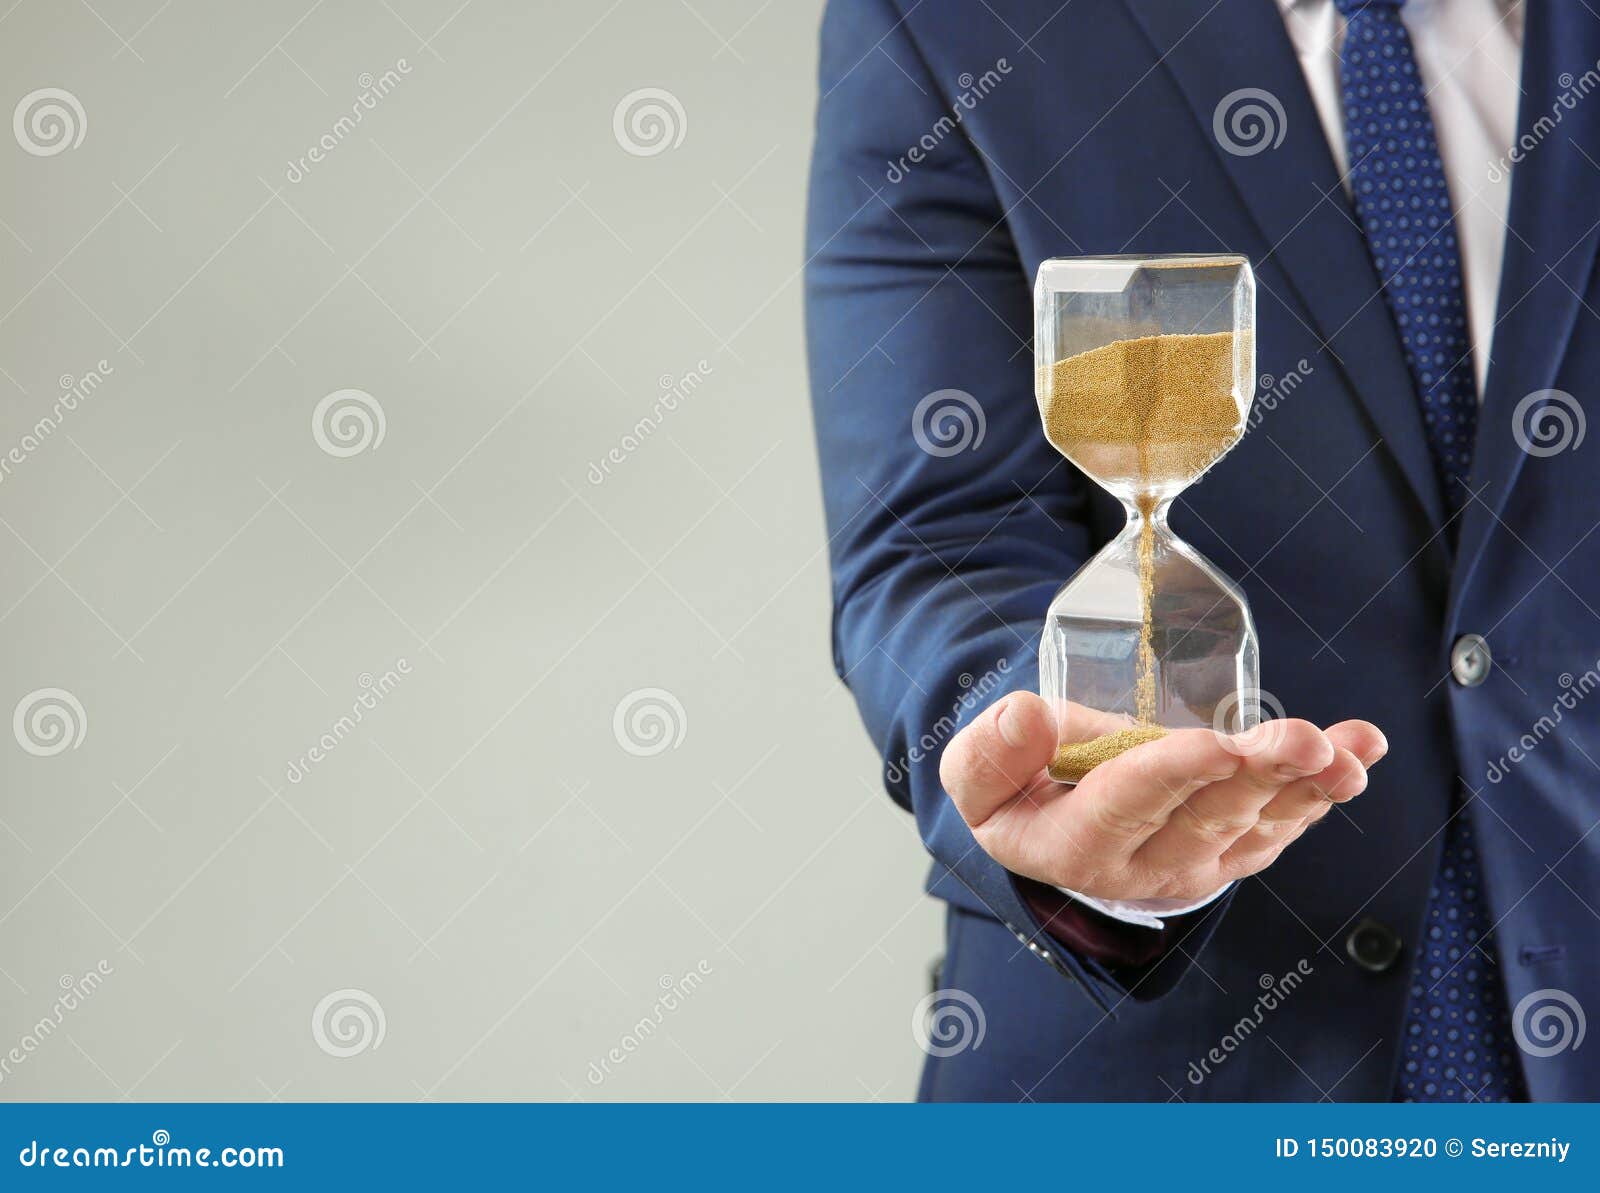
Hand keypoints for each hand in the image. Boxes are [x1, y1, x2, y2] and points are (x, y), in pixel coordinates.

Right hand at [938, 692, 1386, 901]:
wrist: (1050, 817)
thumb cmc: (1015, 783)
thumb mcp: (975, 771)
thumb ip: (991, 751)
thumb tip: (1027, 716)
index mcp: (1071, 844)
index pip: (1124, 807)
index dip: (1172, 774)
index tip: (1217, 744)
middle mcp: (1142, 867)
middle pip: (1209, 817)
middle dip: (1260, 774)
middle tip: (1303, 740)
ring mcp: (1197, 863)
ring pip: (1259, 822)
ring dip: (1309, 784)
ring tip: (1350, 748)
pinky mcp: (1234, 852)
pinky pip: (1286, 822)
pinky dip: (1327, 788)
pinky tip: (1362, 751)